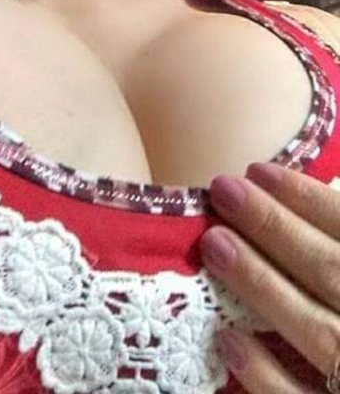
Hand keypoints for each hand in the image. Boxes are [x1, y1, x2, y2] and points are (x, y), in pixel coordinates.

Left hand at [199, 163, 339, 392]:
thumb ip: (336, 240)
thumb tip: (309, 196)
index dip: (308, 200)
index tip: (257, 170)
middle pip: (331, 272)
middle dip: (277, 229)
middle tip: (224, 190)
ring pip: (320, 333)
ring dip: (264, 286)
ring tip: (215, 244)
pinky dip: (267, 374)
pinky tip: (229, 339)